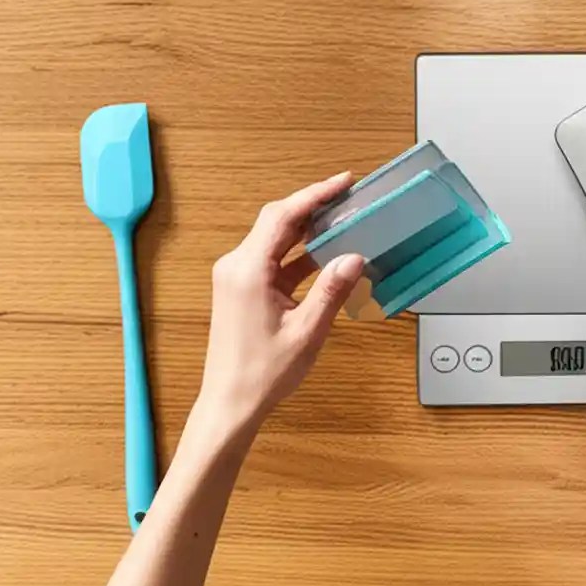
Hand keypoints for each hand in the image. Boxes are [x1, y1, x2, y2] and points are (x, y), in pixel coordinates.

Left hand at [200, 172, 364, 427]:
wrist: (230, 403)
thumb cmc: (264, 373)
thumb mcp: (307, 331)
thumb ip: (331, 290)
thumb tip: (355, 258)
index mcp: (248, 271)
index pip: (283, 217)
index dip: (315, 194)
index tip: (344, 182)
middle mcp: (236, 266)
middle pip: (277, 221)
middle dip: (313, 205)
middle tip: (348, 195)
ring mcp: (236, 277)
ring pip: (275, 239)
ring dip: (307, 229)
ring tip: (342, 219)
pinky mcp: (242, 289)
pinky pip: (273, 260)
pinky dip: (299, 254)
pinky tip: (326, 254)